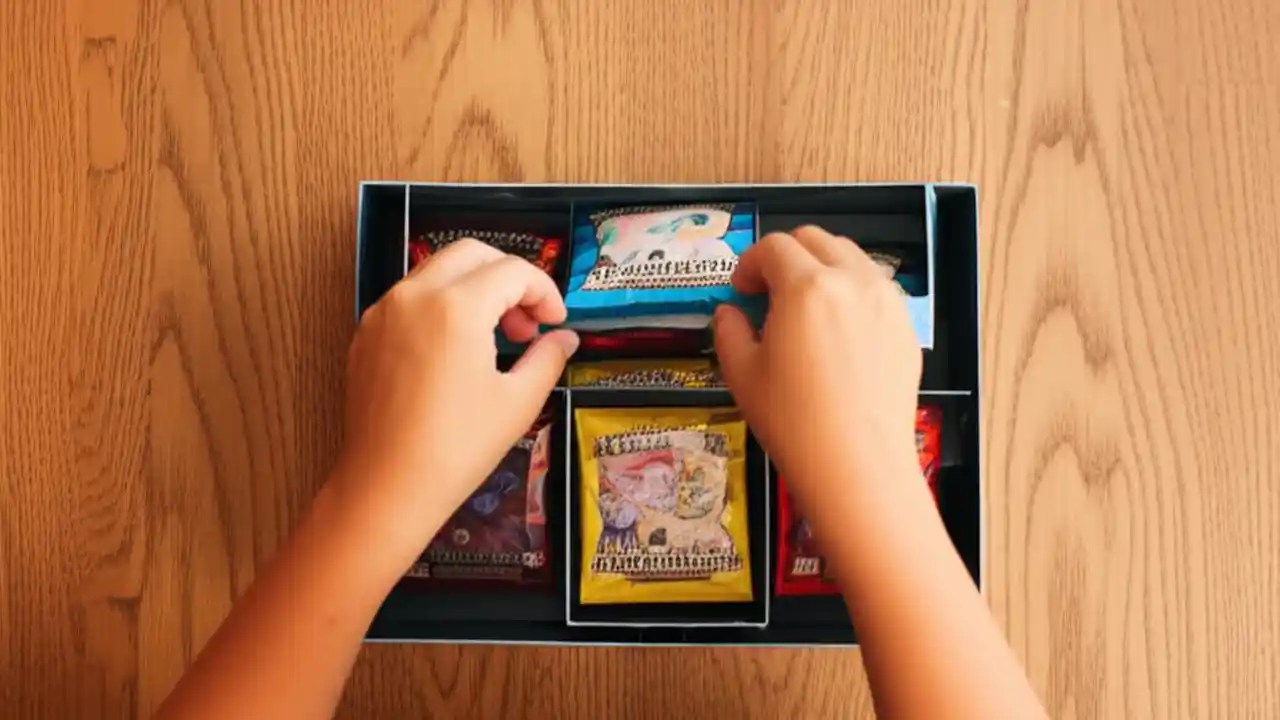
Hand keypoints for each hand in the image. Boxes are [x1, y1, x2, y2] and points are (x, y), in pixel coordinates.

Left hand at [338, 239, 577, 557]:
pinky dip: (440, 306)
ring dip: (473, 289)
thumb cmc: (458, 447)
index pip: (513, 271)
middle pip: (472, 255)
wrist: (386, 486)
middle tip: (526, 324)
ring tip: (492, 339)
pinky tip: (454, 352)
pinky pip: (409, 299)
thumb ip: (546, 358)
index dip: (544, 292)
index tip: (555, 323)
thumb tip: (565, 339)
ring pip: (436, 271)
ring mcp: (384, 312)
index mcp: (457, 306)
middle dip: (508, 278)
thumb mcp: (517, 403)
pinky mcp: (365, 334)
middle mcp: (415, 295)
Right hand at [713, 225, 921, 511]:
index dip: (750, 264)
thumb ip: (730, 331)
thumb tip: (730, 313)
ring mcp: (886, 302)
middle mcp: (851, 281)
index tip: (742, 289)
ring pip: (851, 258)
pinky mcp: (904, 327)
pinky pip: (876, 290)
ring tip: (806, 307)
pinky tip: (838, 332)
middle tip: (769, 291)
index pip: (773, 247)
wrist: (857, 465)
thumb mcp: (743, 374)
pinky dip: (852, 293)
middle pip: (816, 240)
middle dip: (787, 257)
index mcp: (806, 287)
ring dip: (822, 268)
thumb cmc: (794, 422)